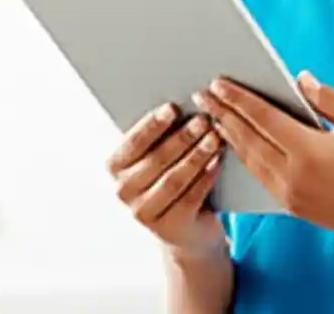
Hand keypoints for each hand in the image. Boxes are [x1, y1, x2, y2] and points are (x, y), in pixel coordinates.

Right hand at [107, 103, 226, 258]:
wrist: (183, 228)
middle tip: (202, 120)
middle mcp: (124, 192)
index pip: (132, 143)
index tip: (173, 107)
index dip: (152, 125)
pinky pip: (190, 197)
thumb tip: (183, 104)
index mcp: (116, 167)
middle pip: (156, 160)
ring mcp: (144, 213)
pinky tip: (217, 161)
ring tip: (214, 138)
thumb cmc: (169, 179)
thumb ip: (162, 137)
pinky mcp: (169, 227)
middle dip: (182, 138)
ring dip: (196, 156)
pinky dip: (206, 176)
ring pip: (174, 179)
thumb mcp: (159, 158)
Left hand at [193, 73, 333, 238]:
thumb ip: (328, 100)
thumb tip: (300, 79)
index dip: (238, 99)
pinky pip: (261, 178)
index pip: (264, 119)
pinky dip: (245, 158)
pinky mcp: (293, 208)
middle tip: (202, 95)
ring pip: (250, 161)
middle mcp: (294, 176)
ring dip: (229, 137)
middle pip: (248, 140)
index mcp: (311, 151)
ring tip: (214, 117)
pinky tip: (238, 145)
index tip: (218, 84)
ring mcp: (291, 196)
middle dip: (223, 115)